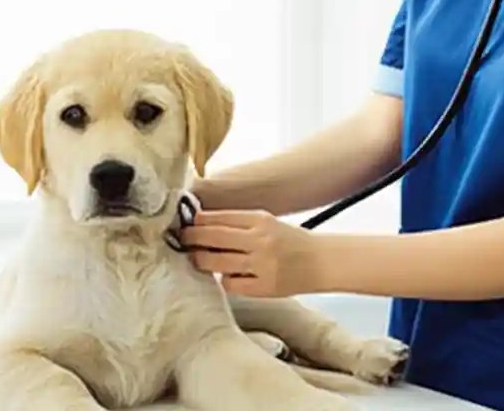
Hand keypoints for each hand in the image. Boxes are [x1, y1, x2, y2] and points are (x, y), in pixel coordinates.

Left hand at [179, 209, 324, 296]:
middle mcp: (259, 240)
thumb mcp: (268, 223)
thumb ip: (239, 223)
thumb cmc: (291, 241)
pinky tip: (226, 275)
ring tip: (195, 258)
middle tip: (181, 239)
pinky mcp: (263, 287)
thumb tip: (202, 225)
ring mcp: (261, 265)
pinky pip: (230, 283)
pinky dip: (224, 279)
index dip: (196, 220)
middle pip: (212, 237)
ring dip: (199, 259)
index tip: (185, 223)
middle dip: (191, 238)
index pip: (219, 217)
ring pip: (216, 261)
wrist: (321, 262)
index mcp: (260, 219)